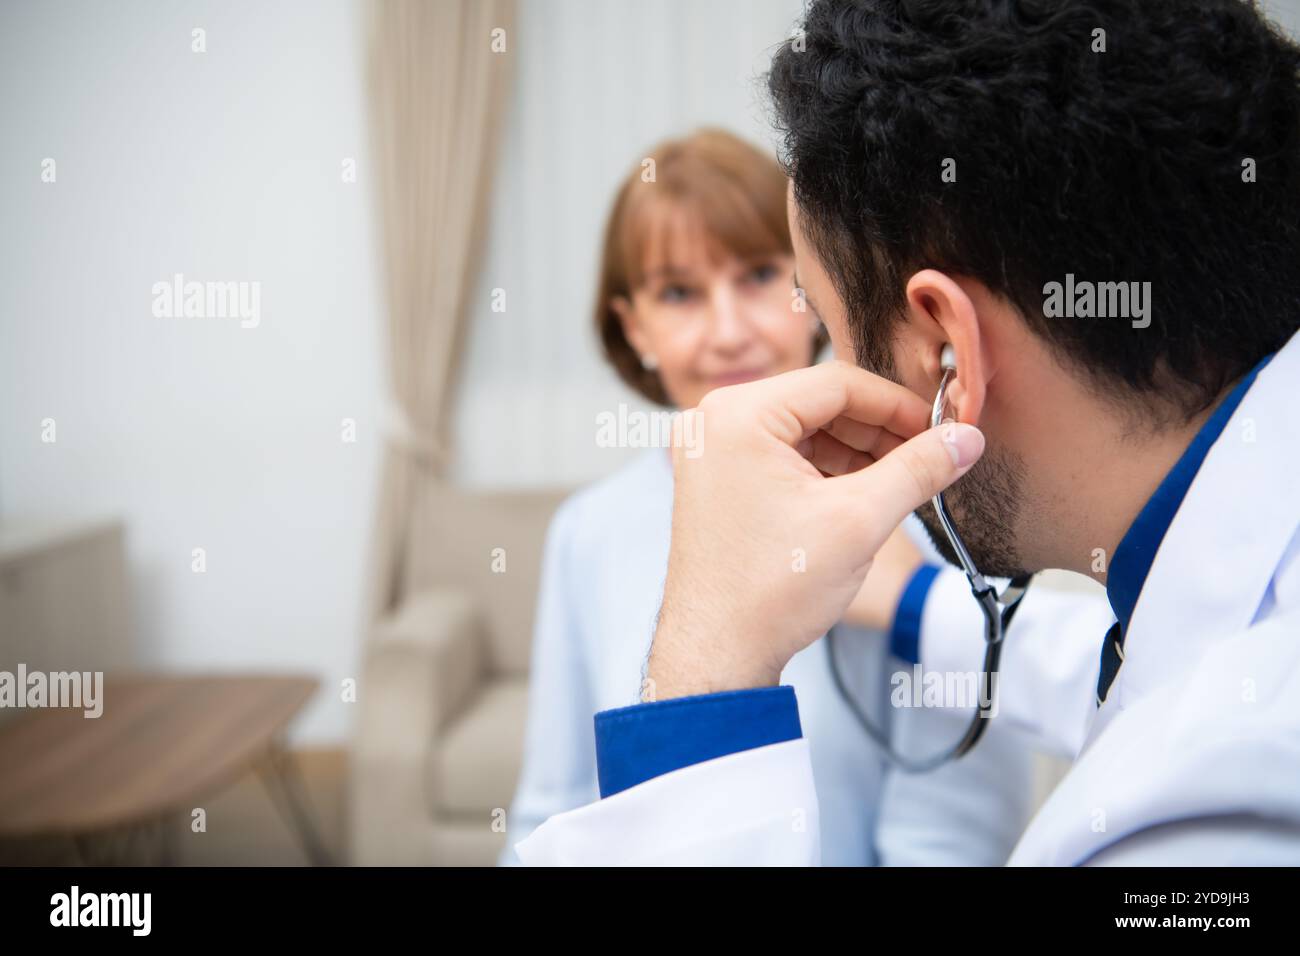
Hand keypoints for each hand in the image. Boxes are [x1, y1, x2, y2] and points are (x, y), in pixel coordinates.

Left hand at [646, 360, 982, 699]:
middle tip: (930, 457)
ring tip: (904, 482)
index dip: (898, 405)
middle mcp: (713, 421)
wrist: (718, 653)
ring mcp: (711, 451)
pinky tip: (865, 495)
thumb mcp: (860, 521)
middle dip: (878, 431)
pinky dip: (827, 471)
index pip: (837, 383)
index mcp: (737, 414)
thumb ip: (918, 469)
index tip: (941, 430)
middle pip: (819, 403)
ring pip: (805, 431)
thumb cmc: (771, 589)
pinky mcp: (718, 479)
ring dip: (856, 452)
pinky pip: (784, 456)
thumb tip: (967, 438)